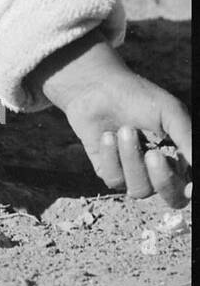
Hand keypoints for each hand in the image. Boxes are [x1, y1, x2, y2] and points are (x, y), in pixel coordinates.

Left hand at [37, 35, 191, 207]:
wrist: (96, 87)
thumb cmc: (138, 97)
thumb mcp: (171, 114)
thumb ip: (189, 140)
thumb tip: (197, 170)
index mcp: (181, 158)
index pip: (191, 186)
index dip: (191, 190)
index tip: (189, 187)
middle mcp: (160, 171)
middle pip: (173, 198)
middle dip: (163, 179)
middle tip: (153, 154)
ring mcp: (134, 173)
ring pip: (140, 190)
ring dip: (131, 159)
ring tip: (124, 129)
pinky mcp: (109, 171)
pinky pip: (114, 179)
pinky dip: (111, 157)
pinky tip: (107, 135)